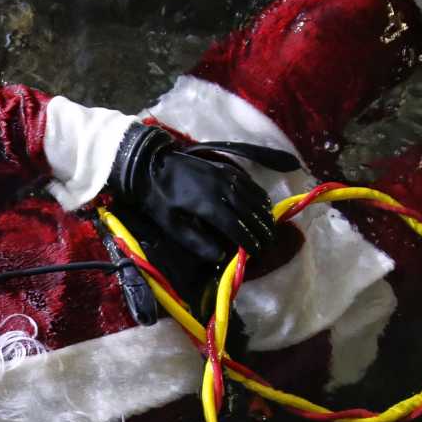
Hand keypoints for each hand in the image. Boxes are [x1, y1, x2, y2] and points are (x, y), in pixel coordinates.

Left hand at [110, 124, 297, 267]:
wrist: (150, 165)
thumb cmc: (158, 198)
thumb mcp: (170, 224)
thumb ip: (195, 241)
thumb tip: (220, 256)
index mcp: (207, 205)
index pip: (236, 227)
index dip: (249, 241)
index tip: (257, 253)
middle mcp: (221, 189)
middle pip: (249, 212)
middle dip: (261, 229)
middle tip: (269, 243)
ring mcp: (224, 176)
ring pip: (252, 196)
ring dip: (263, 213)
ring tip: (270, 227)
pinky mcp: (223, 168)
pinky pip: (248, 182)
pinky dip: (258, 195)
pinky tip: (263, 204)